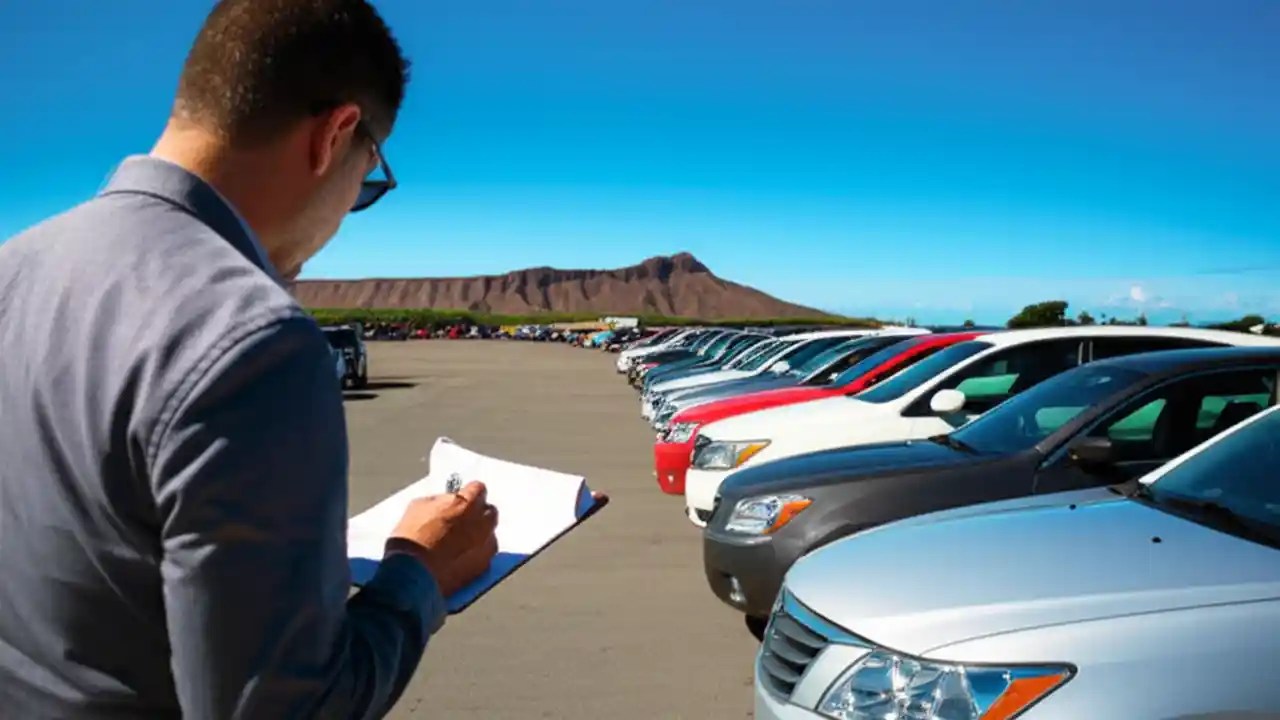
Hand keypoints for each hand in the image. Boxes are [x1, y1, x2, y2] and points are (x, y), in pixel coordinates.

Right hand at [385, 481, 498, 596]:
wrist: (412, 575)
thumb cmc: (411, 539)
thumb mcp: (418, 507)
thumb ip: (439, 501)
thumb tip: (445, 502)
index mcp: (467, 502)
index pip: (478, 488)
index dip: (468, 494)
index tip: (461, 499)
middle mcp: (483, 522)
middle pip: (489, 511)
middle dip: (478, 514)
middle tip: (461, 521)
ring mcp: (486, 546)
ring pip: (489, 535)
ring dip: (479, 536)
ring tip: (459, 544)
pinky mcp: (484, 567)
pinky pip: (484, 556)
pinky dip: (475, 556)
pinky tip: (459, 560)